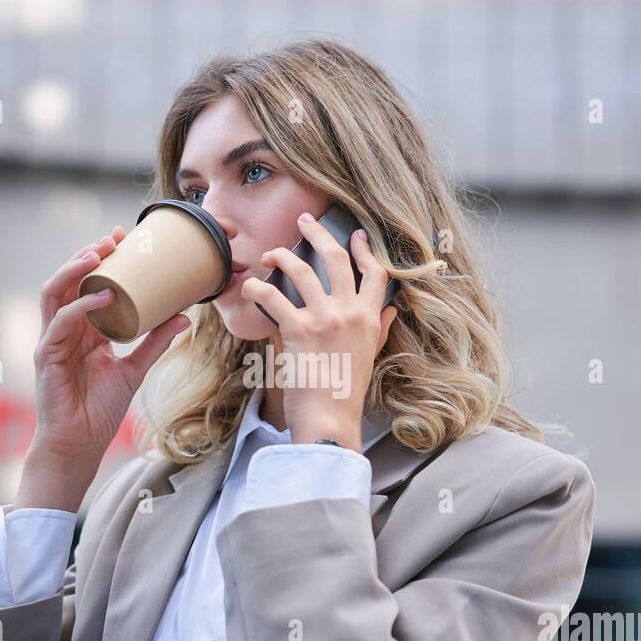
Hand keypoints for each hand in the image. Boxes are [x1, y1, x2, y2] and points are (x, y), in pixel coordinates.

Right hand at [18, 225, 190, 509]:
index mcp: (83, 329)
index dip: (102, 258)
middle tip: (113, 238)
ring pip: (55, 292)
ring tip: (99, 253)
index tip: (124, 237)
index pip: (87, 284)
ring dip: (75, 269)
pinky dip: (81, 306)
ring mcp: (52, 340)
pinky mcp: (46, 355)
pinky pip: (60, 322)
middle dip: (88, 254)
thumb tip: (185, 318)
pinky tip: (102, 294)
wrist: (80, 444)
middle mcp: (64, 329)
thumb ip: (155, 342)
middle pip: (69, 280)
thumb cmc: (100, 410)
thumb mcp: (135, 369)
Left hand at [242, 212, 397, 448]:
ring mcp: (325, 319)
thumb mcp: (370, 357)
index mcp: (370, 319)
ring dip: (283, 256)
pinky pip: (273, 297)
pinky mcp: (298, 329)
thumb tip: (391, 310)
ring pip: (303, 270)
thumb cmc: (346, 393)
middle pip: (338, 259)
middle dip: (319, 234)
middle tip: (304, 221)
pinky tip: (250, 288)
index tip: (355, 234)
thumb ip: (380, 330)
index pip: (375, 274)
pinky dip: (258, 288)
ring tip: (271, 254)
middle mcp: (351, 313)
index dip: (365, 250)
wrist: (330, 419)